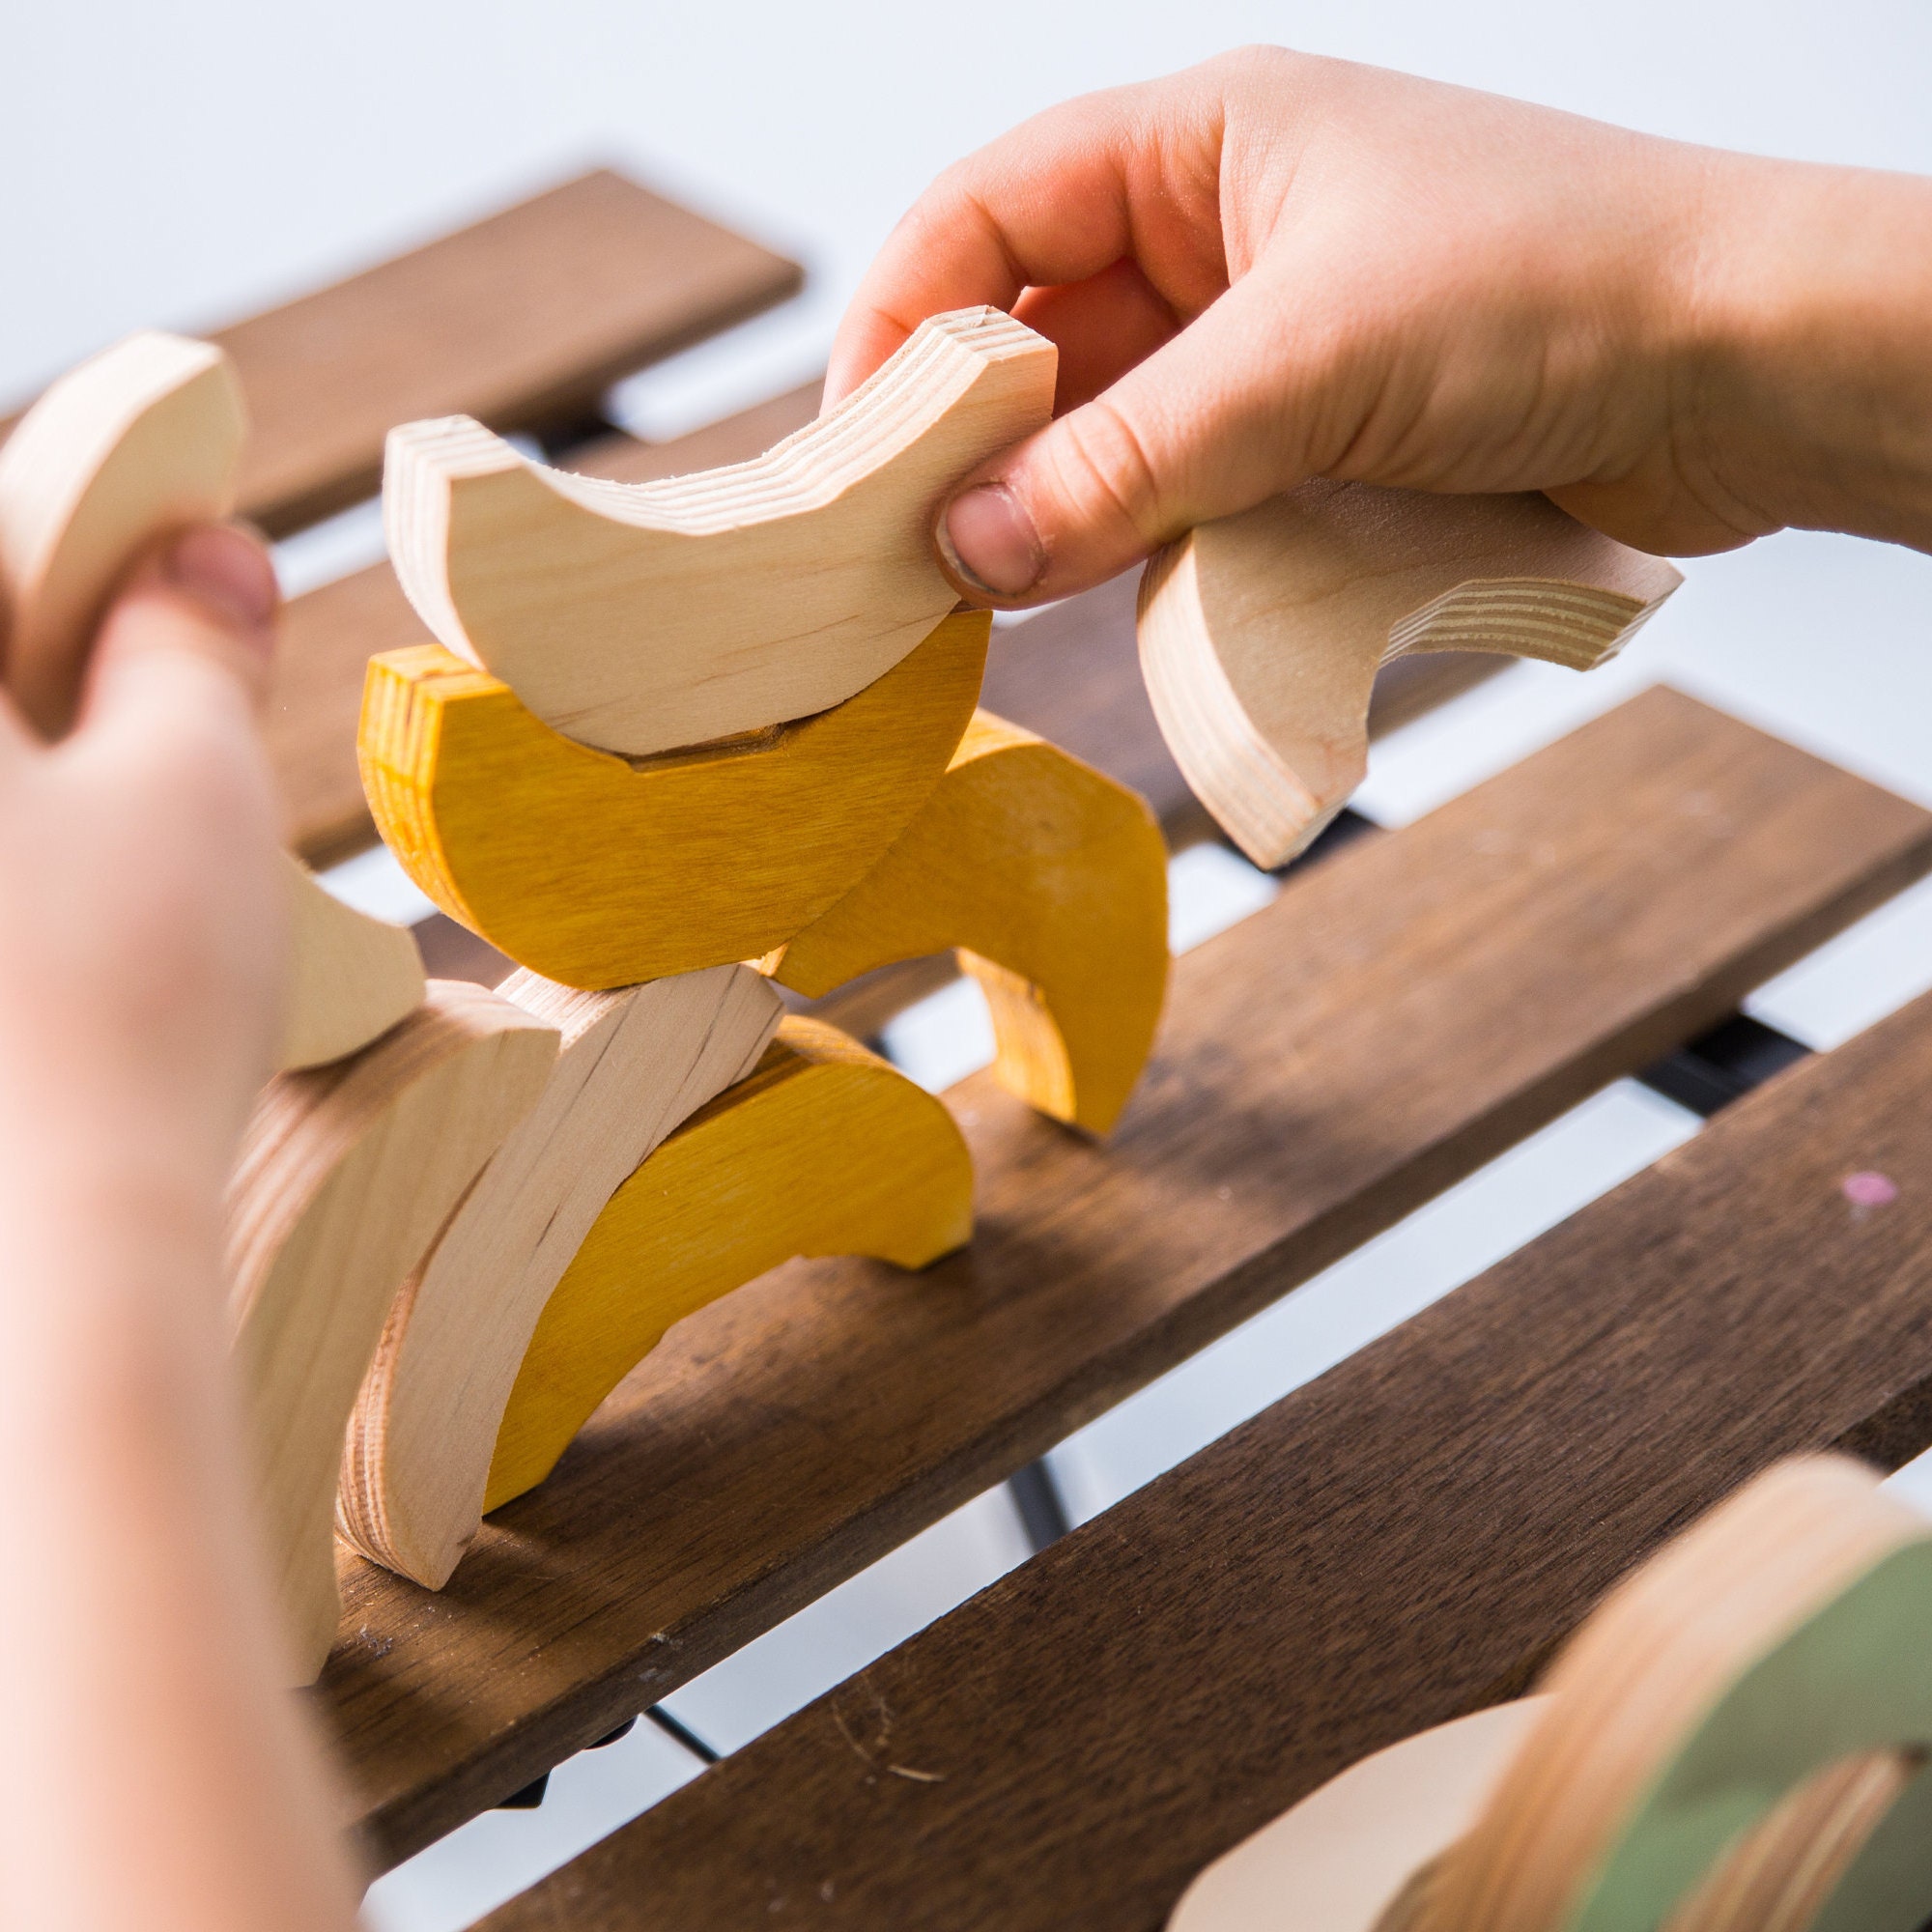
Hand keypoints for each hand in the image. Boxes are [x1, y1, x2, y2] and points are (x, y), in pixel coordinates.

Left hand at [0, 524, 283, 1264]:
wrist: (41, 1260)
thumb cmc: (122, 1004)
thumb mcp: (196, 784)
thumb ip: (189, 642)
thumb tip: (203, 553)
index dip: (65, 541)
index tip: (148, 574)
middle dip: (35, 677)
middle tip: (133, 722)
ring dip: (20, 792)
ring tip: (98, 849)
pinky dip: (2, 881)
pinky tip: (38, 943)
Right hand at [828, 47, 1931, 603]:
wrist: (1748, 371)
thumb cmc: (1556, 290)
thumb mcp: (1306, 365)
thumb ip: (1126, 462)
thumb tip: (970, 549)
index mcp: (1204, 140)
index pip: (989, 215)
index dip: (905, 325)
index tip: (857, 452)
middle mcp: (1221, 230)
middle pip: (1034, 331)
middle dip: (968, 437)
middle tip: (908, 551)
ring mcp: (1266, 338)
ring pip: (1103, 423)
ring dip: (1050, 502)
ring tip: (986, 590)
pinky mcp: (1314, 433)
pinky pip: (1179, 485)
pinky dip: (1132, 538)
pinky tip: (1095, 590)